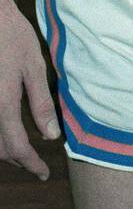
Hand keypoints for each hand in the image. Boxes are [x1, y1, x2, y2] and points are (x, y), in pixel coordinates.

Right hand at [0, 0, 60, 180]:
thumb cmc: (11, 36)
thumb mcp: (33, 66)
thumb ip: (41, 103)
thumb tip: (51, 136)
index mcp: (3, 103)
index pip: (17, 147)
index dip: (31, 164)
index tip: (44, 173)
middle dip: (17, 159)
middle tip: (35, 163)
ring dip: (3, 149)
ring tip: (21, 151)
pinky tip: (5, 130)